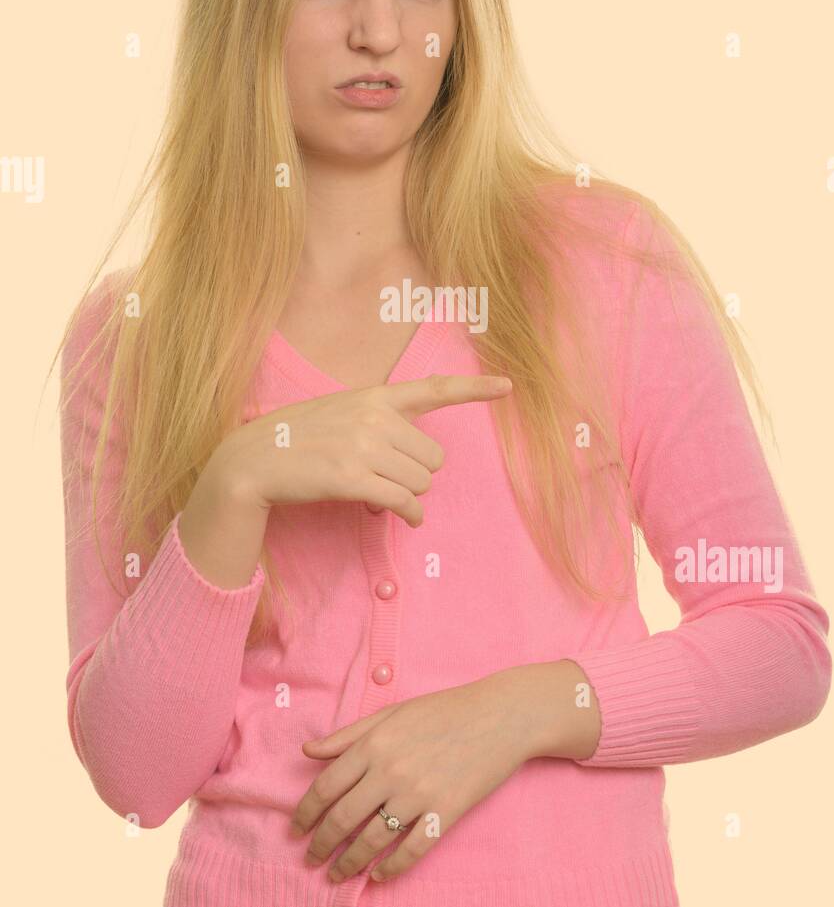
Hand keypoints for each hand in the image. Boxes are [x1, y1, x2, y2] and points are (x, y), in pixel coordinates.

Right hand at [210, 373, 512, 528]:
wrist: (252, 461)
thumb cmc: (298, 441)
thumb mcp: (340, 414)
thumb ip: (378, 426)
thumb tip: (411, 469)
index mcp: (374, 396)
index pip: (433, 389)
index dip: (475, 390)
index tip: (508, 387)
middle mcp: (373, 417)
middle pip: (433, 457)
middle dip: (417, 474)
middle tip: (387, 479)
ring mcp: (362, 447)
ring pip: (421, 482)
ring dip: (409, 496)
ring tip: (381, 494)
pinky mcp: (352, 478)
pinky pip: (403, 502)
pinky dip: (409, 515)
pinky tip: (403, 518)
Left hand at [288, 669, 540, 883]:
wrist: (499, 717)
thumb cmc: (444, 711)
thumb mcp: (391, 713)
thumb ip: (348, 735)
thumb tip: (308, 751)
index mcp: (374, 744)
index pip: (326, 787)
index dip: (305, 813)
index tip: (296, 830)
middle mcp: (390, 771)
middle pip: (342, 819)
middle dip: (321, 845)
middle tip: (311, 859)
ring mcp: (419, 794)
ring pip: (372, 840)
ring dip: (349, 863)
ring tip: (338, 874)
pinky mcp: (445, 812)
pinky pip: (411, 850)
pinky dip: (391, 868)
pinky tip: (379, 875)